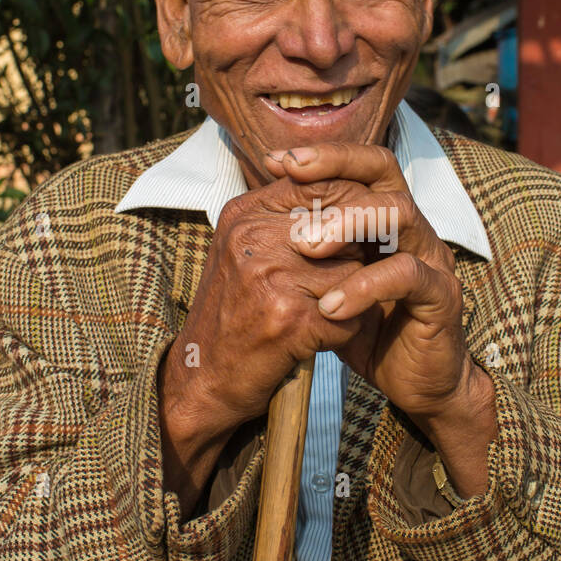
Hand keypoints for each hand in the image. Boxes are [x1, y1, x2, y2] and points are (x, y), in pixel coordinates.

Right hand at [159, 173, 368, 444]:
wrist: (204, 378)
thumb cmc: (234, 312)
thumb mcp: (244, 250)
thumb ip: (284, 215)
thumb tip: (349, 187)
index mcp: (244, 214)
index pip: (324, 183)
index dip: (352, 208)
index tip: (356, 236)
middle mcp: (254, 238)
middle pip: (346, 224)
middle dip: (353, 255)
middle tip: (334, 284)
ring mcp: (271, 277)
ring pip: (354, 269)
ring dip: (351, 295)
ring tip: (321, 312)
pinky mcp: (290, 319)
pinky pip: (351, 311)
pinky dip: (344, 329)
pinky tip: (319, 338)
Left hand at [264, 142, 496, 492]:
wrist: (414, 382)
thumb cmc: (366, 330)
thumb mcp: (325, 286)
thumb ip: (302, 254)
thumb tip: (250, 218)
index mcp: (386, 218)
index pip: (359, 165)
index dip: (321, 157)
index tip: (275, 162)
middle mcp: (413, 228)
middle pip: (382, 172)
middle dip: (334, 175)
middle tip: (289, 197)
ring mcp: (433, 257)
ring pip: (399, 213)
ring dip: (349, 222)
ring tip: (306, 249)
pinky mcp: (442, 295)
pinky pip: (408, 275)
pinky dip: (365, 286)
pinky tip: (330, 307)